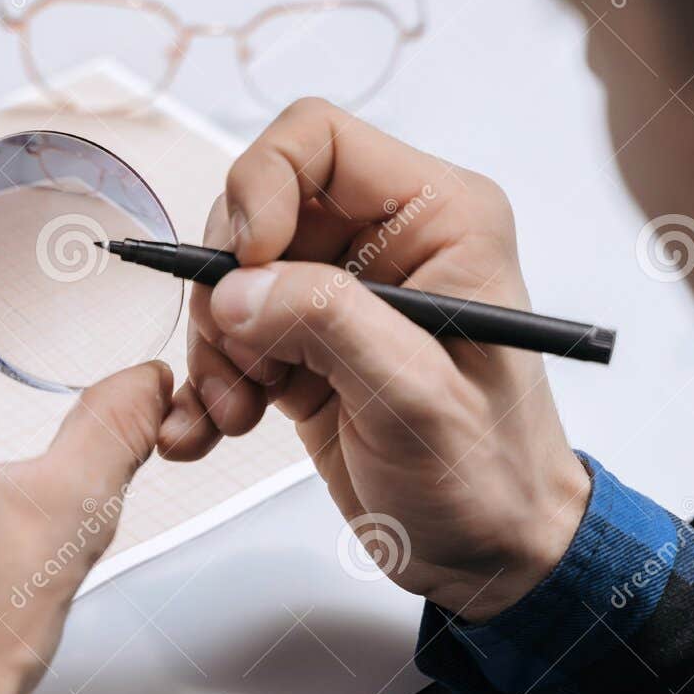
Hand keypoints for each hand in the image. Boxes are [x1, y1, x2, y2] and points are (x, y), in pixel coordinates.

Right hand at [158, 99, 589, 621]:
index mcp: (437, 218)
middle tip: (240, 364)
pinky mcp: (302, 346)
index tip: (246, 266)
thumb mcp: (417, 397)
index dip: (259, 187)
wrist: (488, 554)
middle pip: (253, 212)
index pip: (315, 140)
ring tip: (236, 413)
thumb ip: (329, 324)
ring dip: (214, 349)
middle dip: (227, 291)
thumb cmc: (489, 477)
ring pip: (229, 280)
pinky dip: (205, 383)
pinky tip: (207, 429)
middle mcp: (383, 242)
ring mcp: (338, 296)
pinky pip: (226, 338)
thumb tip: (236, 287)